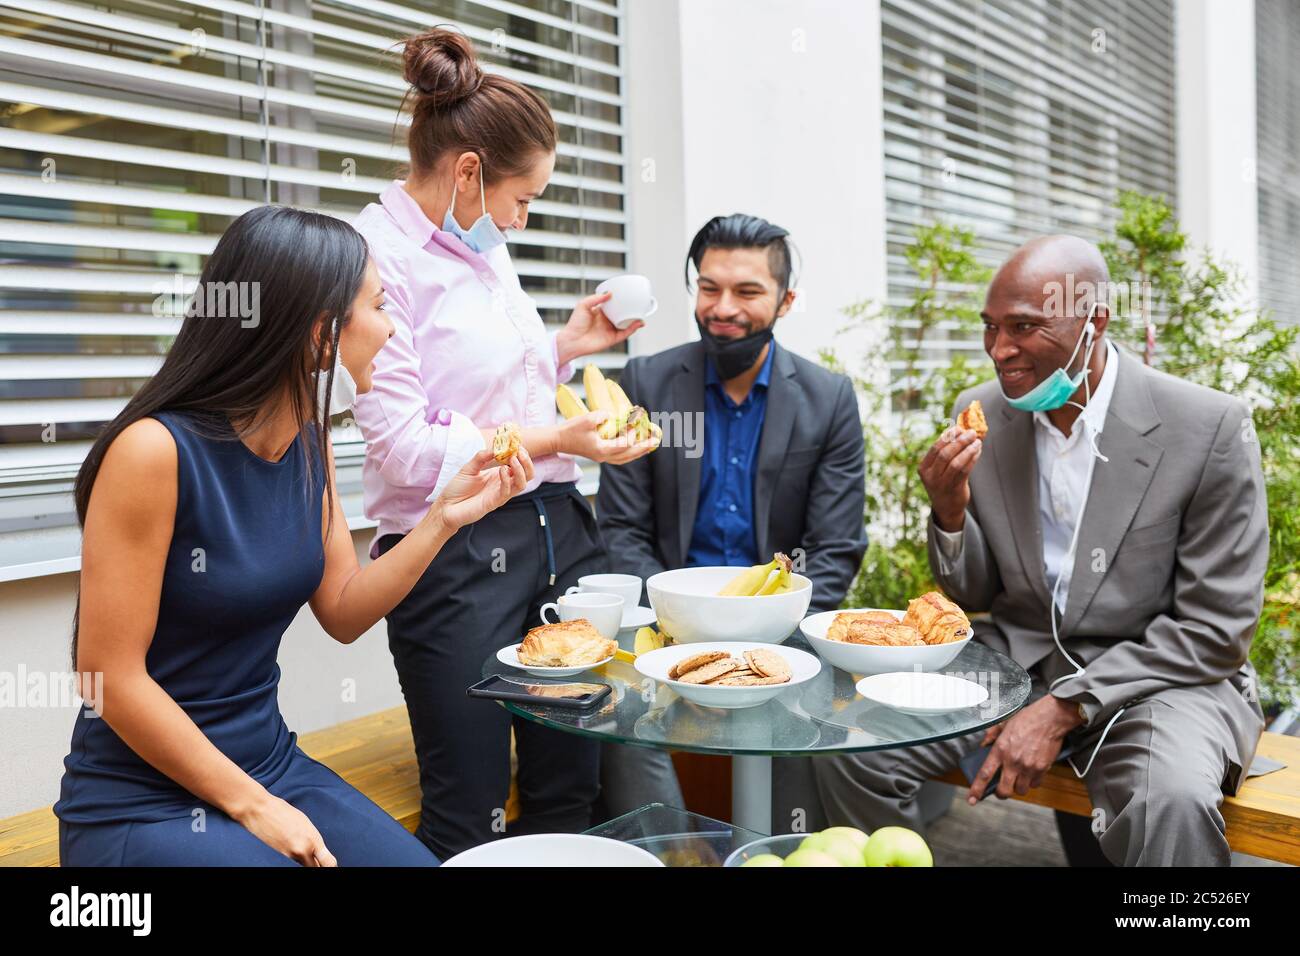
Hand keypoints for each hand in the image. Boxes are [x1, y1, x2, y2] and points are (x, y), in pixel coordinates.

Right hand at [233, 793, 336, 866]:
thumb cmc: (281, 811)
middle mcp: (303, 850)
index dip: (331, 866)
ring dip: (304, 863)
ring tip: (299, 851)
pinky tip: (289, 851)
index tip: (330, 866)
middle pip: (315, 868)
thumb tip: (319, 852)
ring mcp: (288, 856)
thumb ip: (313, 839)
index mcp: (313, 839)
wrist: (258, 809)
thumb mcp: (305, 823)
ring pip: (302, 867)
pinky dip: (291, 861)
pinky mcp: (276, 858)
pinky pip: (289, 864)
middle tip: (316, 860)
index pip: (329, 863)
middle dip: (317, 865)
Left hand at [430, 447, 532, 532]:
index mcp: (499, 475)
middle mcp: (503, 484)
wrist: (446, 506)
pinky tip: (501, 470)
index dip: (520, 454)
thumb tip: (494, 448)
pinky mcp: (494, 502)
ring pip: (522, 483)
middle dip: (526, 461)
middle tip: (519, 451)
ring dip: (520, 470)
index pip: (518, 464)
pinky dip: (507, 480)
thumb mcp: (469, 468)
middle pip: (526, 474)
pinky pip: (507, 492)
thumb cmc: (458, 489)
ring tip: (512, 459)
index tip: (516, 443)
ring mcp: (500, 494)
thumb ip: (481, 457)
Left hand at [555, 291, 643, 365]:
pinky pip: (625, 333)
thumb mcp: (583, 305)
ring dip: (635, 319)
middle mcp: (606, 322)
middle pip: (622, 314)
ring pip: (626, 324)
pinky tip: (639, 323)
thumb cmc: (575, 324)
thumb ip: (596, 298)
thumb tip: (610, 293)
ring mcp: (610, 330)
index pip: (613, 305)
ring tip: (642, 312)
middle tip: (638, 303)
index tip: (627, 295)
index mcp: (600, 313)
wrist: (572, 341)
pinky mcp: (612, 339)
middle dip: (631, 310)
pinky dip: (633, 329)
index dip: (620, 301)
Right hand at [557, 410, 658, 464]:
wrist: (557, 440)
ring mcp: (602, 457)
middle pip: (628, 455)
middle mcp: (604, 457)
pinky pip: (619, 457)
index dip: (632, 435)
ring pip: (625, 458)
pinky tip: (634, 447)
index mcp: (601, 450)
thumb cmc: (570, 430)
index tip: (637, 423)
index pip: (623, 445)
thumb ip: (601, 416)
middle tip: (656, 441)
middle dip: (643, 448)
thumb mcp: (586, 419)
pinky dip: (629, 453)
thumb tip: (612, 415)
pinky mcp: (599, 455)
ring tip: (650, 445)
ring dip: (638, 452)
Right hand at [919, 426, 982, 531]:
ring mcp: (942, 484)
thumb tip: (960, 432)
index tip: (959, 428)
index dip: (948, 437)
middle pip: (945, 454)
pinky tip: (978, 451)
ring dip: (968, 450)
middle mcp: (930, 476)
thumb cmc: (943, 482)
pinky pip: (965, 471)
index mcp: (923, 468)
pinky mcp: (955, 489)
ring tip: (977, 442)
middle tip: (971, 433)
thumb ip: (945, 453)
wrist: (946, 507)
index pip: (935, 448)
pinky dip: (973, 459)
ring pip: (956, 463)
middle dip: (960, 441)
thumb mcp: (937, 469)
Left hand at [966, 695, 1082, 803]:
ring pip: (1020, 790)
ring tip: (1018, 778)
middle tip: (1001, 789)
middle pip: (1004, 790)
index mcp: (1000, 750)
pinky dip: (1032, 782)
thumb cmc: (1027, 719)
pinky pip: (1035, 784)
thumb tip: (983, 744)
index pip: (985, 774)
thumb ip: (991, 736)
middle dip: (1001, 793)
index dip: (977, 789)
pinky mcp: (1042, 769)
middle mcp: (1013, 761)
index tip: (972, 799)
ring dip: (1018, 787)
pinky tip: (1030, 773)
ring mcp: (1028, 767)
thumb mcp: (1003, 723)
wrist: (1050, 719)